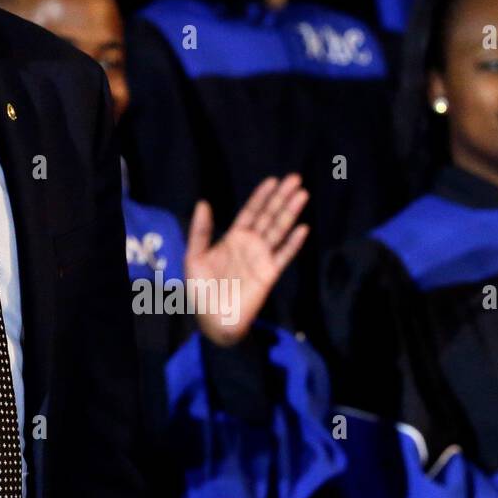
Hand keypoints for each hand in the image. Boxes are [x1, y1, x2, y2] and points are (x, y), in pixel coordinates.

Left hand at [185, 175, 308, 345]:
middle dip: (281, 197)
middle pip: (269, 216)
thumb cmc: (201, 289)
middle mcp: (251, 244)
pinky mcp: (269, 273)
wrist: (213, 319)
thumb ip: (201, 231)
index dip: (261, 196)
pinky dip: (293, 243)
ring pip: (279, 230)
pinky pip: (284, 255)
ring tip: (302, 194)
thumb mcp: (194, 256)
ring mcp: (262, 258)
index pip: (251, 212)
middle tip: (295, 178)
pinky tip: (303, 228)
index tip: (273, 180)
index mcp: (233, 238)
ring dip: (290, 212)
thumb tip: (203, 202)